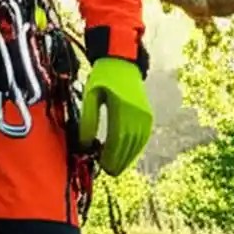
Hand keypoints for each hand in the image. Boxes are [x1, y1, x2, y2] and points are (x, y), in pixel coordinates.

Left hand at [79, 57, 152, 175]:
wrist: (122, 62)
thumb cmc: (102, 77)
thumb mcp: (90, 94)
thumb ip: (88, 119)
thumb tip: (85, 143)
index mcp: (121, 106)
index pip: (116, 137)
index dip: (110, 153)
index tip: (100, 164)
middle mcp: (137, 112)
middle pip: (128, 143)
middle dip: (118, 159)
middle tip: (108, 171)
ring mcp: (145, 114)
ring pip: (137, 143)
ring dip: (127, 157)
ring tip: (115, 167)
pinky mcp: (148, 115)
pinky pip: (143, 137)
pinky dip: (135, 149)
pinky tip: (126, 156)